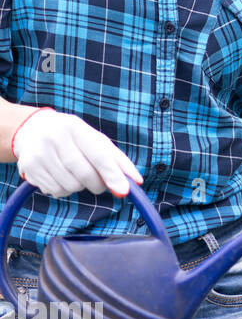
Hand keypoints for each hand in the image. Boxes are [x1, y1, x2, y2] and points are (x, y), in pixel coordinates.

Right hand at [11, 107, 143, 198]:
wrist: (32, 130)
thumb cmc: (73, 137)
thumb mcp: (96, 140)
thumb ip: (117, 160)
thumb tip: (136, 181)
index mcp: (75, 127)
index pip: (98, 155)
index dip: (112, 174)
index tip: (124, 191)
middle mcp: (53, 138)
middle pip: (84, 174)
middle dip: (97, 184)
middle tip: (99, 183)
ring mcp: (38, 154)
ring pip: (70, 186)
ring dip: (79, 187)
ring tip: (75, 173)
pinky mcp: (28, 169)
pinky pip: (55, 191)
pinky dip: (64, 190)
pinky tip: (60, 176)